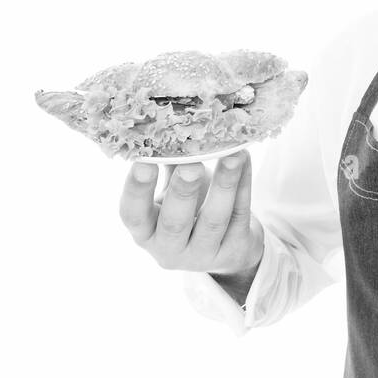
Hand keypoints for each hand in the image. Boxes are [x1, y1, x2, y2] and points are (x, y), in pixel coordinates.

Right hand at [119, 150, 263, 277]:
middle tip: (191, 164)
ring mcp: (203, 254)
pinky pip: (240, 215)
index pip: (133, 214)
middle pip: (175, 222)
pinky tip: (244, 159)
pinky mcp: (233, 251)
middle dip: (183, 191)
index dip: (136, 190)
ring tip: (232, 155)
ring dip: (224, 184)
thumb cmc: (191, 211)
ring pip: (214, 220)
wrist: (226, 249)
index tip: (142, 161)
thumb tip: (166, 123)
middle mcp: (169, 249)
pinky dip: (243, 185)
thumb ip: (168, 166)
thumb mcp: (172, 194)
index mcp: (145, 232)